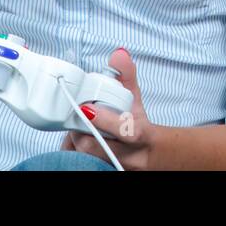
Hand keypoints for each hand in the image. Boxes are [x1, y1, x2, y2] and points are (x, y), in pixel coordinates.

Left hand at [60, 47, 159, 168]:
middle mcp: (130, 156)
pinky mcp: (104, 172)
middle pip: (98, 147)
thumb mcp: (136, 100)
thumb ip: (126, 77)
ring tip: (74, 129)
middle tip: (75, 117)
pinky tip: (73, 143)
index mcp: (141, 135)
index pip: (127, 131)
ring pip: (86, 159)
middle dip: (80, 130)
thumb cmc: (140, 127)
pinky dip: (74, 153)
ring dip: (75, 143)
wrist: (152, 157)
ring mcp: (116, 167)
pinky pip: (81, 165)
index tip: (87, 108)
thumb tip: (119, 54)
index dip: (106, 121)